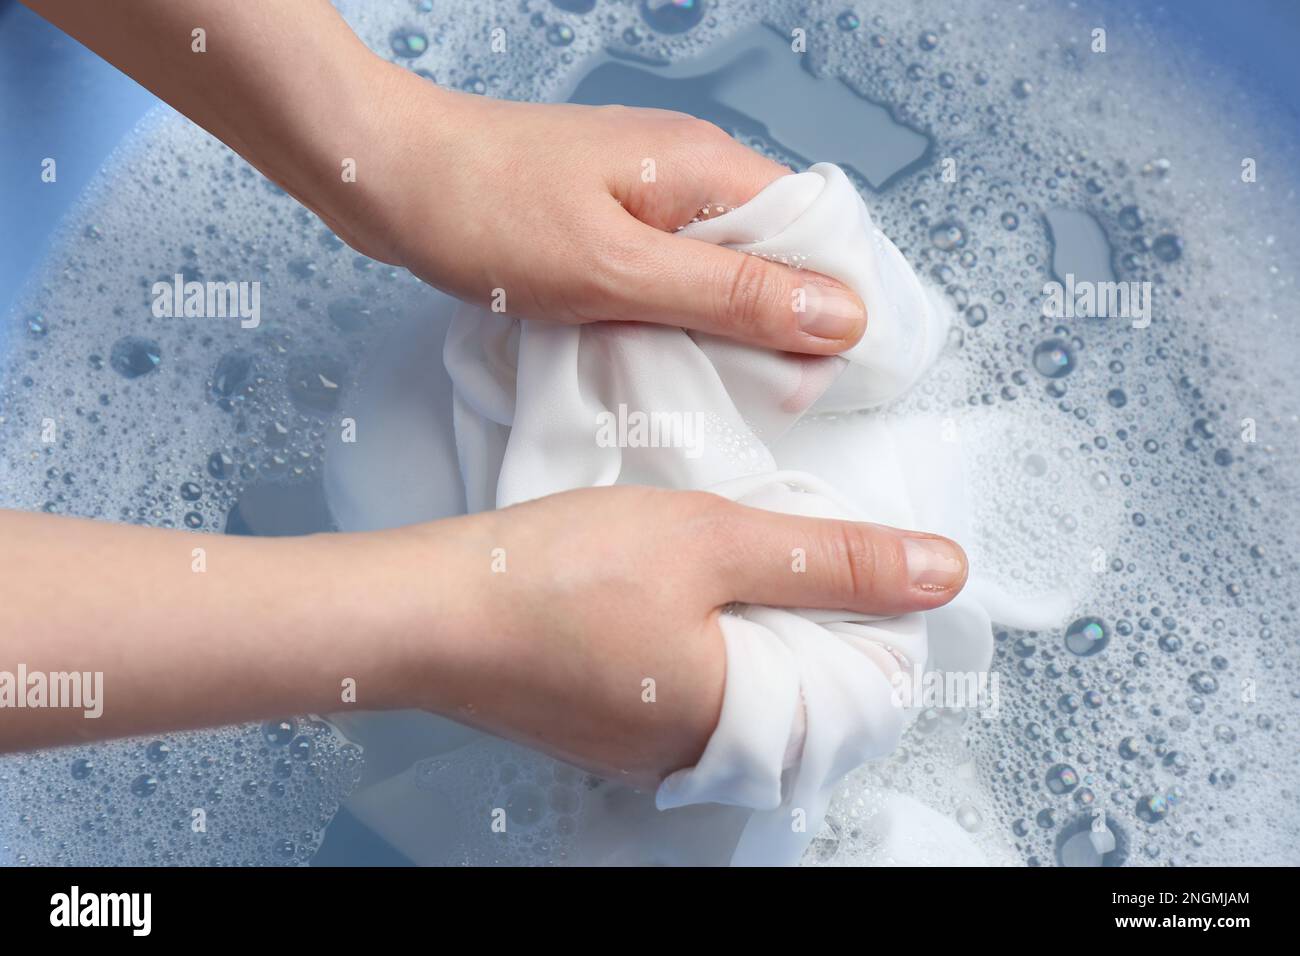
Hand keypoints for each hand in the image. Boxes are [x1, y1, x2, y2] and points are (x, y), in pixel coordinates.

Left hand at [316, 62, 868, 354]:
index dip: (827, 309)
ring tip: (693, 377)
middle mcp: (690, 167)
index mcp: (707, 165)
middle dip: (774, 325)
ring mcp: (647, 188)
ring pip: (721, 264)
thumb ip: (730, 296)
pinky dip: (673, 310)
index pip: (817, 234)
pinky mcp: (610, 211)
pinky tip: (650, 346)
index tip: (806, 380)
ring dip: (719, 323)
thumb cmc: (485, 214)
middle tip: (745, 393)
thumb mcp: (616, 273)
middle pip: (775, 252)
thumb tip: (840, 317)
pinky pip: (670, 266)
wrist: (382, 172)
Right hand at [406, 486, 968, 786]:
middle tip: (775, 538)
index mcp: (742, 732)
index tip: (845, 552)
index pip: (858, 694)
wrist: (427, 610)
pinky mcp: (603, 727)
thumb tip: (946, 571)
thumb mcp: (714, 540)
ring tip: (719, 552)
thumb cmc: (563, 574)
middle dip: (804, 613)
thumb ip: (832, 559)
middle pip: (797, 690)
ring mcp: (644, 751)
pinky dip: (694, 634)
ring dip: (746, 619)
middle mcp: (698, 762)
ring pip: (737, 684)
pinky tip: (662, 585)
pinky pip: (681, 686)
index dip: (868, 614)